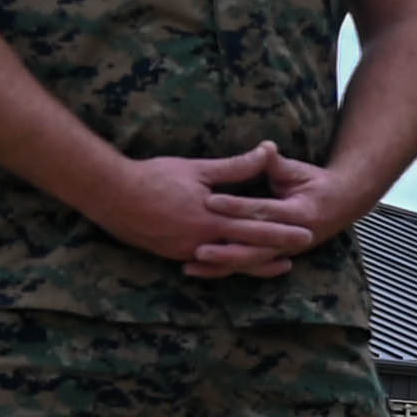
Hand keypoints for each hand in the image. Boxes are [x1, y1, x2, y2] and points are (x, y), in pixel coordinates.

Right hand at [82, 145, 304, 271]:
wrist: (108, 195)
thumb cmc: (153, 177)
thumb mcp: (197, 169)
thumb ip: (235, 167)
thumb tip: (267, 151)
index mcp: (211, 220)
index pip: (256, 227)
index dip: (283, 230)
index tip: (307, 231)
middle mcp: (201, 242)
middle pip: (247, 250)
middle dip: (276, 251)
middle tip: (302, 249)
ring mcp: (186, 251)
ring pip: (228, 262)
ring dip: (253, 263)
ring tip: (277, 265)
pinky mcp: (172, 254)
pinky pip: (206, 264)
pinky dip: (225, 265)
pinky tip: (236, 265)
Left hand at [193, 149, 376, 273]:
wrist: (344, 204)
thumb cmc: (317, 183)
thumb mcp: (299, 170)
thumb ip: (276, 163)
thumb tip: (264, 146)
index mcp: (301, 213)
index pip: (263, 210)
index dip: (236, 206)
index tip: (209, 201)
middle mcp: (295, 237)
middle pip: (257, 246)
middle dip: (226, 249)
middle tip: (197, 248)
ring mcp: (286, 250)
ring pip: (251, 262)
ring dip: (222, 264)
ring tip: (192, 264)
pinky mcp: (276, 256)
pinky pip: (248, 266)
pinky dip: (224, 269)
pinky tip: (200, 271)